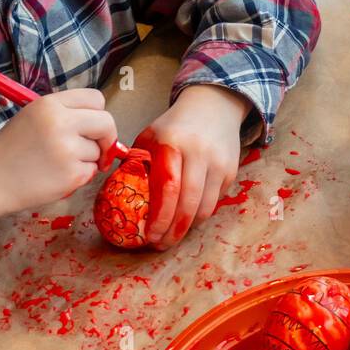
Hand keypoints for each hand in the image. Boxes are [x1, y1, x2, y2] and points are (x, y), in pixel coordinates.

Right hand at [0, 88, 116, 221]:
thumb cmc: (10, 150)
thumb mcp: (32, 117)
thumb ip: (64, 114)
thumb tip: (100, 125)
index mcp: (50, 104)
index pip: (95, 98)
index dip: (98, 112)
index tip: (94, 125)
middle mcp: (61, 123)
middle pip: (106, 122)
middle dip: (107, 136)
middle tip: (98, 148)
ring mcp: (67, 149)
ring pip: (98, 151)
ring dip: (86, 160)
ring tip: (58, 164)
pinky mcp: (71, 174)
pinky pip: (91, 172)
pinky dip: (79, 177)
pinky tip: (56, 177)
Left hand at [134, 85, 250, 249]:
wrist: (214, 105)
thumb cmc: (175, 125)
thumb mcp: (151, 136)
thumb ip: (136, 163)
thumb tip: (117, 198)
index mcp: (172, 143)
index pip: (167, 188)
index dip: (159, 216)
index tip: (148, 235)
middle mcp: (199, 153)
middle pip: (188, 204)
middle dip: (174, 231)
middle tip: (160, 245)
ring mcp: (218, 163)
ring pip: (205, 208)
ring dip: (188, 227)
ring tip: (172, 235)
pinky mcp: (231, 170)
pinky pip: (214, 202)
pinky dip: (199, 214)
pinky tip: (187, 217)